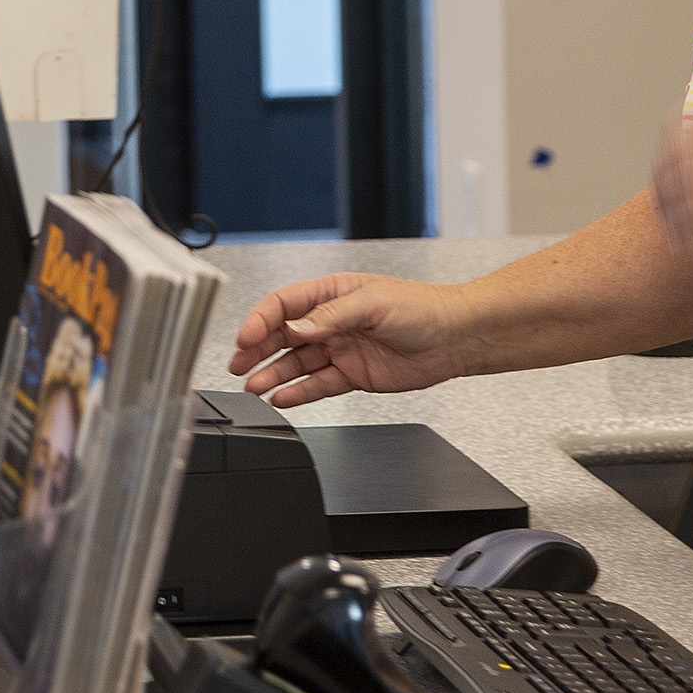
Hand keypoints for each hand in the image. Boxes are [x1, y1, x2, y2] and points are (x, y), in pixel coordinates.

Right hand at [228, 273, 471, 408]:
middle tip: (238, 365)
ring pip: (296, 363)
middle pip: (283, 335)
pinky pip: (318, 384)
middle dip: (257, 349)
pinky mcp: (352, 375)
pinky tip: (281, 398)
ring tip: (253, 387)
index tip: (246, 337)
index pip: (285, 305)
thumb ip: (331, 318)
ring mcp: (340, 349)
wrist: (454, 338)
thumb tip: (298, 329)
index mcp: (332, 294)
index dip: (262, 320)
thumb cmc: (421, 308)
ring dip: (273, 373)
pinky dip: (298, 392)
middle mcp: (331, 322)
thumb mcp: (373, 303)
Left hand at [652, 112, 692, 254]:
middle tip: (660, 188)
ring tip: (665, 216)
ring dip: (666, 203)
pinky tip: (679, 237)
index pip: (689, 120)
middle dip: (662, 173)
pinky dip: (681, 228)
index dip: (671, 140)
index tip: (668, 153)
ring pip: (680, 188)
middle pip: (676, 153)